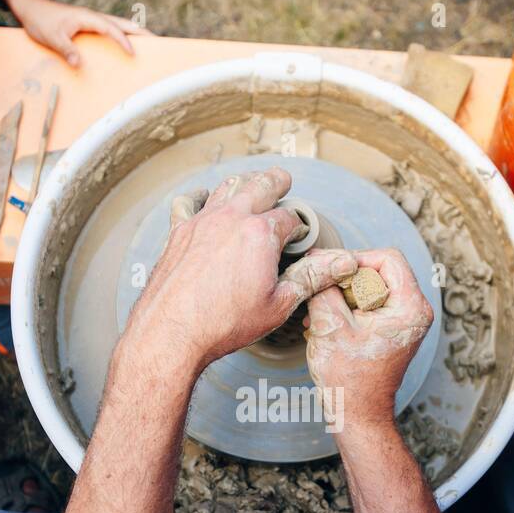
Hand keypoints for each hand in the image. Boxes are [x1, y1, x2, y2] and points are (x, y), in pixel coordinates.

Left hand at [14, 0, 150, 67]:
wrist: (30, 8)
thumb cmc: (40, 21)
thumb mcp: (51, 38)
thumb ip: (66, 50)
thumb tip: (79, 64)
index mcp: (87, 18)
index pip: (111, 28)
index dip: (123, 40)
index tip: (133, 53)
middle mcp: (92, 17)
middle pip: (121, 23)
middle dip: (139, 32)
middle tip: (156, 41)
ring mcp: (91, 20)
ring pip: (117, 24)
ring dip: (133, 32)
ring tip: (148, 43)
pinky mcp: (87, 24)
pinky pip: (109, 29)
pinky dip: (121, 34)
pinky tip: (124, 43)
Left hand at [127, 168, 355, 369]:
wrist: (172, 333)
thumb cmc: (223, 323)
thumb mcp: (278, 304)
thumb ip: (310, 278)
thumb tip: (342, 263)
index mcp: (260, 234)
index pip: (289, 219)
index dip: (298, 226)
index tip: (298, 234)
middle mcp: (231, 218)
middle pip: (260, 186)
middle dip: (276, 182)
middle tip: (283, 179)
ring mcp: (202, 222)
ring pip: (227, 188)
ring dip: (243, 182)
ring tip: (250, 182)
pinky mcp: (179, 232)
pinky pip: (188, 202)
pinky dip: (199, 197)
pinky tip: (202, 198)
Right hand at [305, 248, 433, 428]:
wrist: (357, 415)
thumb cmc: (348, 379)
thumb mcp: (329, 325)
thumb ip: (325, 287)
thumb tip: (319, 262)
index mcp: (411, 307)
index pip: (387, 258)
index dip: (354, 258)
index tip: (328, 270)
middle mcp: (416, 311)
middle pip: (379, 271)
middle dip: (346, 279)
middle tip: (320, 290)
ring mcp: (406, 321)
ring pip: (371, 287)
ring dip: (343, 295)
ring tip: (320, 312)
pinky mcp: (394, 330)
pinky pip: (371, 305)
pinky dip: (348, 309)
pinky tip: (326, 322)